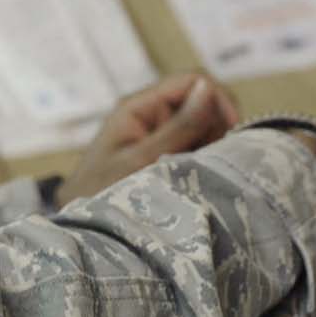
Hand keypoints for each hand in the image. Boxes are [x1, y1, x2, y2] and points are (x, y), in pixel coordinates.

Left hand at [59, 73, 241, 203]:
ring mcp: (160, 138)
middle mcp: (152, 117)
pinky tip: (202, 183)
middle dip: (218, 128)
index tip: (232, 134)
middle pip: (203, 104)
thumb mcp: (141, 162)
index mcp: (140, 108)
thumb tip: (209, 88)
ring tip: (204, 177)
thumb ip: (177, 128)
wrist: (83, 235)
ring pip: (205, 129)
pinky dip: (207, 162)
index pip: (193, 81)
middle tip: (216, 163)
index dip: (218, 100)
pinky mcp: (167, 159)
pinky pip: (197, 150)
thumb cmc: (101, 194)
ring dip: (214, 147)